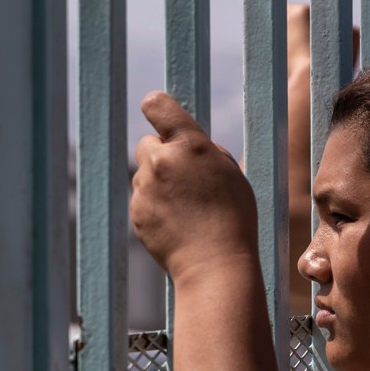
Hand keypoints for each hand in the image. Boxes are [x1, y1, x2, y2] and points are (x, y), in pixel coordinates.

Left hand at [130, 91, 259, 281]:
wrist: (215, 264)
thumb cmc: (234, 218)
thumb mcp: (232, 174)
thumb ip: (206, 151)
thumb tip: (184, 144)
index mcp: (190, 146)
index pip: (158, 106)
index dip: (158, 107)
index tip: (158, 112)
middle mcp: (161, 162)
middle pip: (148, 144)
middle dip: (163, 154)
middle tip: (187, 177)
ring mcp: (144, 188)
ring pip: (145, 174)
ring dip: (160, 183)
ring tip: (189, 208)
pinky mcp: (136, 212)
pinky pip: (143, 199)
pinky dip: (156, 206)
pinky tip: (179, 222)